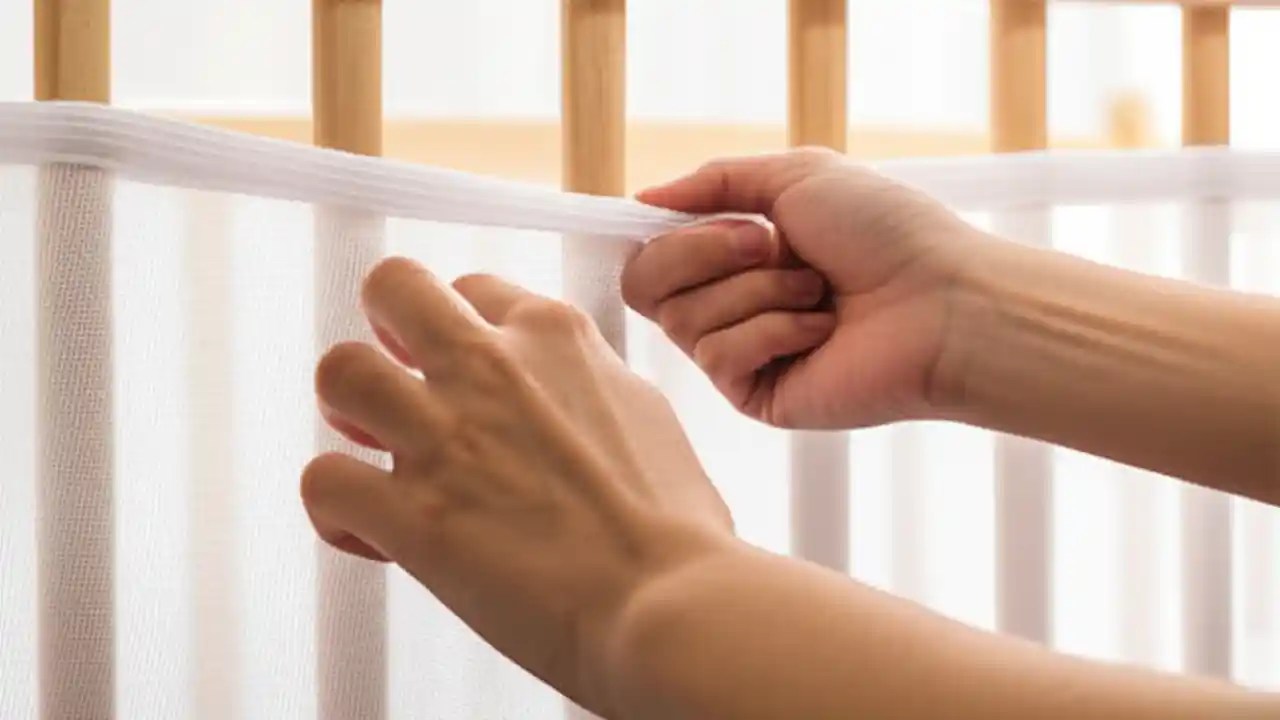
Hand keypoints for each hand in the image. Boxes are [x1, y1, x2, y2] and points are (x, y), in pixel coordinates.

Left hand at [300, 258, 735, 715]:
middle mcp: (492, 368)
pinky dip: (338, 511)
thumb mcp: (645, 414)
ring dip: (349, 413)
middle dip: (384, 331)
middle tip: (397, 379)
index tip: (463, 374)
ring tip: (371, 450)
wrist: (671, 605)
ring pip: (340, 372)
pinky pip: (325, 481)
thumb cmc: (677, 529)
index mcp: (556, 336)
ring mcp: (444, 436)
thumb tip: (563, 393)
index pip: (474, 289)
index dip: (462, 330)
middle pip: (393, 288)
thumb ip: (587, 384)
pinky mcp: (410, 514)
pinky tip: (371, 534)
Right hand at [623, 148, 986, 428]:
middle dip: (706, 251)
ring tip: (818, 292)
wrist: (943, 301)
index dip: (667, 233)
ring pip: (682, 319)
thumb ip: (715, 180)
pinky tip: (821, 331)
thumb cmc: (886, 232)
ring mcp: (742, 352)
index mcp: (737, 253)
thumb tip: (643, 197)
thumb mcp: (797, 175)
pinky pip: (717, 355)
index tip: (709, 217)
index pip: (652, 249)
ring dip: (757, 289)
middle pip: (644, 284)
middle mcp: (732, 302)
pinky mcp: (756, 394)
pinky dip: (771, 329)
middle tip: (771, 243)